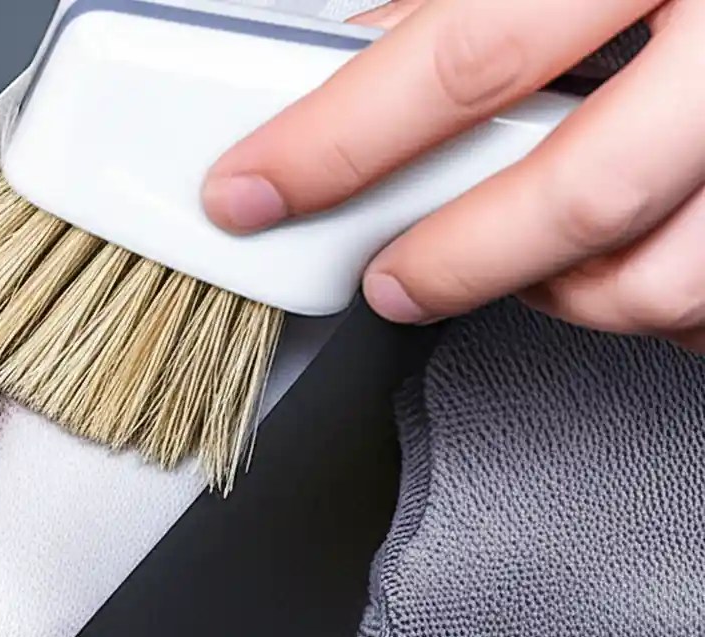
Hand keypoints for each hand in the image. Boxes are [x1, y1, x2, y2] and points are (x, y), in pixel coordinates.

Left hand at [203, 0, 704, 350]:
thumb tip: (365, 46)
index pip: (466, 54)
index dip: (338, 138)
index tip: (252, 189)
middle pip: (579, 192)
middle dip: (454, 259)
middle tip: (388, 277)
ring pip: (669, 278)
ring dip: (563, 296)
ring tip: (513, 268)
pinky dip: (658, 309)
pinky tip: (623, 267)